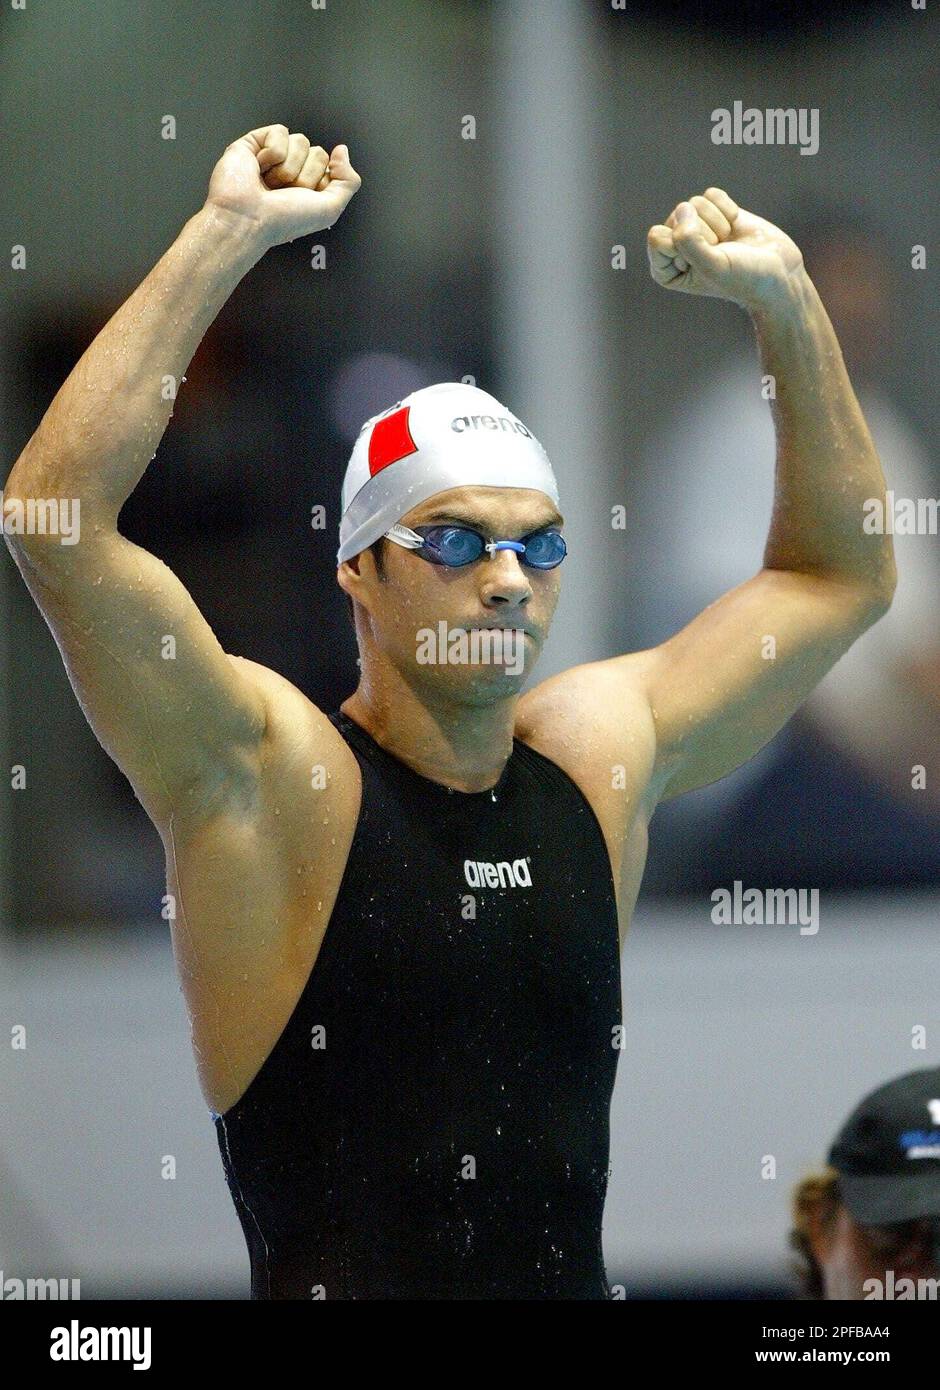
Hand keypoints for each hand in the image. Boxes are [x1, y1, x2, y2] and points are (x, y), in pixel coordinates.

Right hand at [204, 123, 360, 248]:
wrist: (249, 219)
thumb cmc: (284, 220)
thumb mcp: (330, 209)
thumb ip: (348, 181)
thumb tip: (342, 150)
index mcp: (309, 187)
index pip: (330, 166)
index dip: (320, 182)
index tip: (303, 199)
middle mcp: (292, 171)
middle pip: (318, 152)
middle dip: (305, 175)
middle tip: (284, 192)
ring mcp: (274, 156)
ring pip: (301, 141)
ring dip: (288, 167)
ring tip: (269, 183)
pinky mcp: (255, 142)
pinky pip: (280, 132)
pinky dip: (273, 153)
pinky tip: (259, 169)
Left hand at [647, 188, 804, 309]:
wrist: (778, 273)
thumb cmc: (743, 278)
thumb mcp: (712, 266)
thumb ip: (688, 240)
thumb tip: (684, 208)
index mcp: (664, 269)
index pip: (657, 236)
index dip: (685, 245)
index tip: (704, 262)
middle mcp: (675, 247)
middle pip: (677, 217)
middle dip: (706, 233)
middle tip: (722, 252)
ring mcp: (695, 228)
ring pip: (695, 204)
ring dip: (719, 223)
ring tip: (729, 243)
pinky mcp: (715, 212)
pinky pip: (712, 195)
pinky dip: (728, 209)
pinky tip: (735, 227)